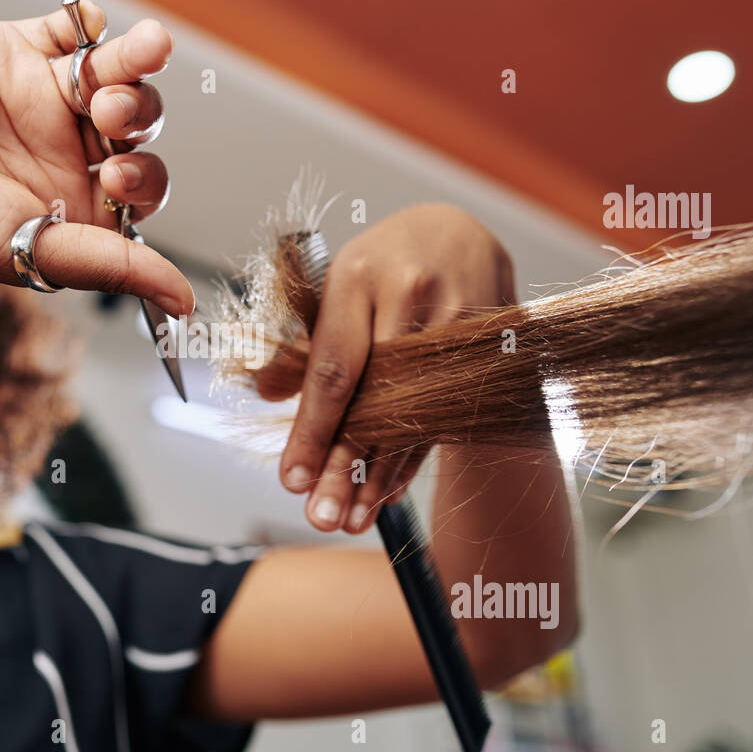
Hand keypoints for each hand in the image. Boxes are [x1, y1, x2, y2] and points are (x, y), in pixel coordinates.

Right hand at [0, 0, 192, 317]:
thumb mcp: (38, 251)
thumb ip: (119, 267)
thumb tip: (186, 305)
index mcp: (78, 206)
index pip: (145, 187)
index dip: (145, 179)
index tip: (117, 179)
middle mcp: (67, 154)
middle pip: (138, 128)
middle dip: (137, 120)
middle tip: (108, 119)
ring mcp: (44, 100)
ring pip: (116, 75)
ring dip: (130, 68)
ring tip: (117, 71)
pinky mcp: (16, 51)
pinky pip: (72, 29)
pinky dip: (91, 24)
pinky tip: (91, 31)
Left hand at [279, 204, 516, 532]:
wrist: (460, 232)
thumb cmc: (384, 262)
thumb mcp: (334, 286)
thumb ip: (302, 342)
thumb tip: (267, 392)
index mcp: (358, 276)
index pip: (332, 368)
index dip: (311, 429)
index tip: (291, 480)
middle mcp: (410, 296)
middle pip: (374, 401)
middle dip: (344, 467)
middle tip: (320, 517)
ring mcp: (456, 322)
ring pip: (412, 416)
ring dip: (378, 476)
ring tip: (349, 518)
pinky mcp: (485, 346)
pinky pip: (442, 416)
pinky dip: (411, 458)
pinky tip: (385, 492)